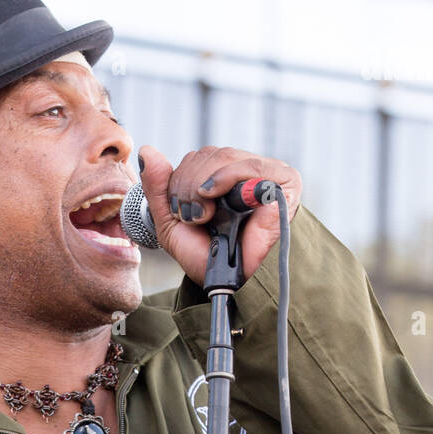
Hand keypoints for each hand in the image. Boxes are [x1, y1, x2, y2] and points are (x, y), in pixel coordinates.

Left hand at [137, 144, 301, 287]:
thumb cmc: (206, 258)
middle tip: (195, 217)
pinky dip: (226, 177)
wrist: (230, 283)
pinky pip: (249, 165)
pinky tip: (214, 196)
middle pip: (208, 154)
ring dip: (204, 185)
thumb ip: (157, 187)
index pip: (197, 158)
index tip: (183, 214)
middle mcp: (245, 174)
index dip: (180, 181)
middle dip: (189, 185)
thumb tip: (147, 150)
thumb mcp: (172, 223)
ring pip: (224, 156)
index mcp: (223, 180)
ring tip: (207, 215)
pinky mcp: (284, 182)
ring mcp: (266, 176)